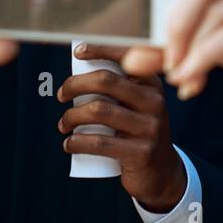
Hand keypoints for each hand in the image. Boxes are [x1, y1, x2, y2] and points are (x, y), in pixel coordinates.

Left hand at [58, 43, 185, 211]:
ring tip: (63, 124)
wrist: (161, 172)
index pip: (128, 58)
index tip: (78, 51)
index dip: (101, 50)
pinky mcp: (141, 153)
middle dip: (75, 84)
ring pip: (99, 111)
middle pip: (106, 81)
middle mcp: (155, 102)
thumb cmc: (138, 132)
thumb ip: (121, 89)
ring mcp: (150, 128)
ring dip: (71, 116)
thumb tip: (80, 70)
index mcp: (153, 85)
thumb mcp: (140, 107)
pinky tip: (69, 144)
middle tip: (62, 95)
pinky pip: (99, 143)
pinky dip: (76, 142)